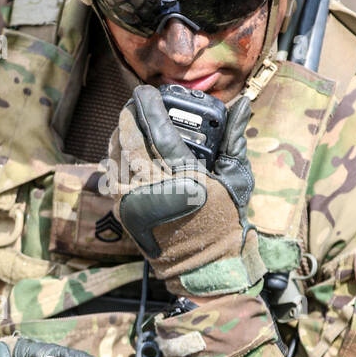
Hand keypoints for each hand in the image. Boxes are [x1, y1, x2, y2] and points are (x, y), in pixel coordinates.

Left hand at [104, 85, 263, 296]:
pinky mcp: (124, 213)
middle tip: (133, 102)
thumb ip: (233, 139)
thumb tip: (242, 104)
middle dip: (128, 116)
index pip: (160, 132)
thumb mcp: (236, 178)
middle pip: (131, 141)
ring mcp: (134, 203)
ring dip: (118, 135)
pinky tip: (122, 148)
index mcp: (185, 180)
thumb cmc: (225, 220)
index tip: (146, 91)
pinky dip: (115, 158)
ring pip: (116, 157)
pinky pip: (113, 176)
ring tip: (126, 121)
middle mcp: (155, 190)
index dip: (149, 107)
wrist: (204, 265)